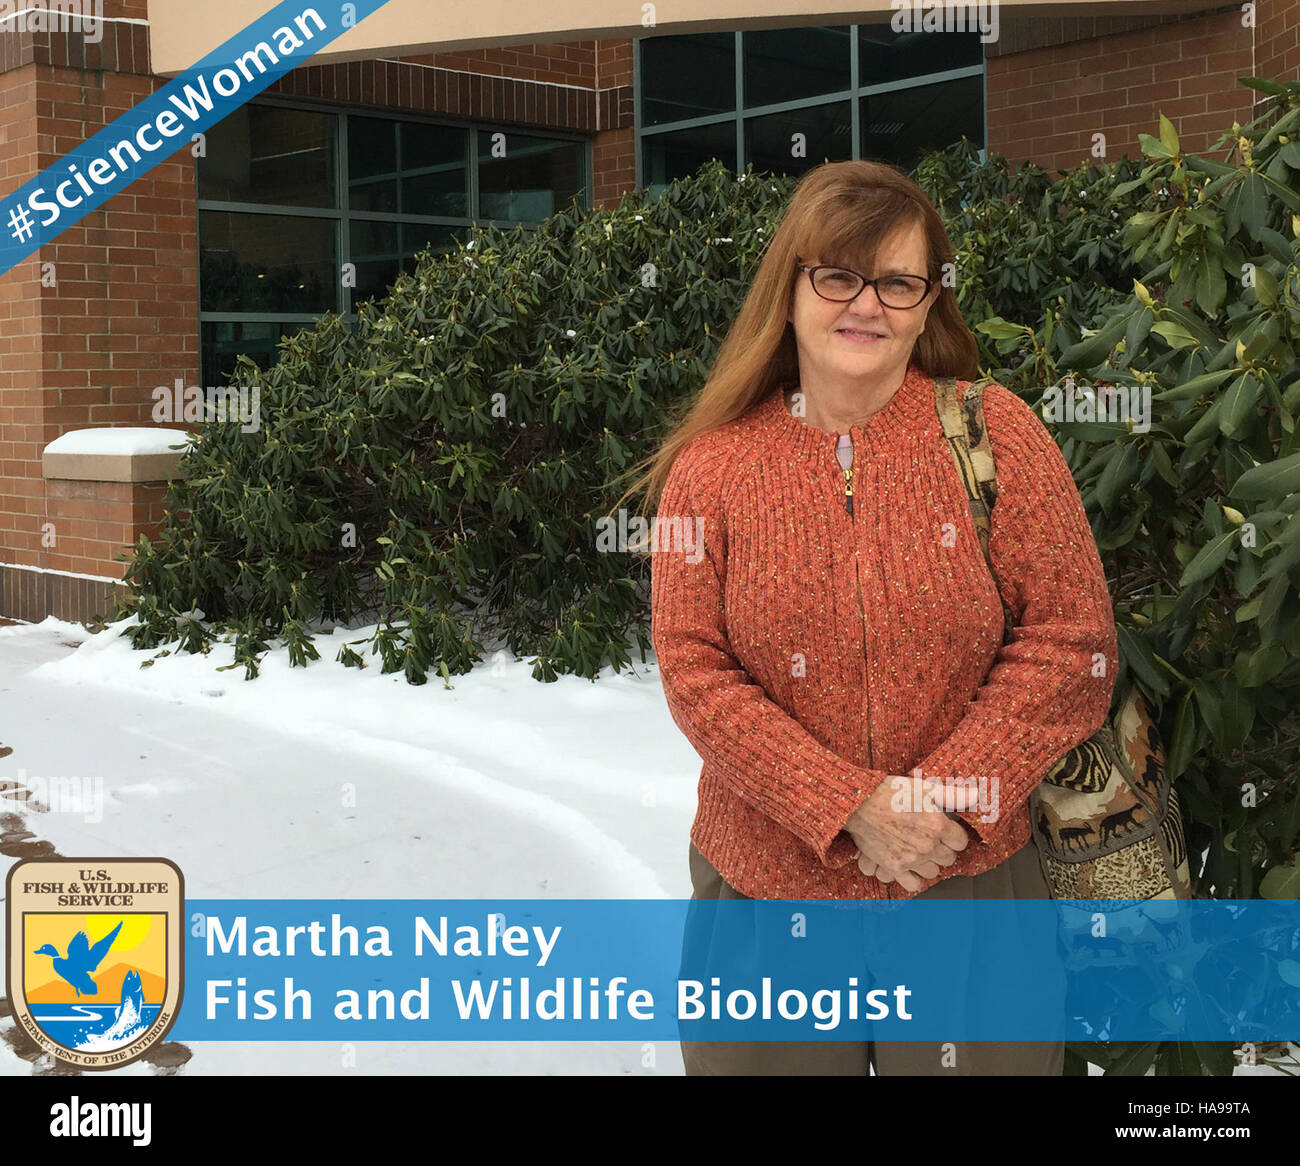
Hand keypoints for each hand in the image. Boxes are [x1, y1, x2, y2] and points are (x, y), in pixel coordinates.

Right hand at [845, 772, 973, 892]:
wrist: (858, 803)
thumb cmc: (889, 792)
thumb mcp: (923, 787)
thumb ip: (952, 795)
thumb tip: (977, 796)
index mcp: (938, 826)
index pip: (960, 842)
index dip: (954, 835)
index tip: (946, 830)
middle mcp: (927, 846)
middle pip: (948, 859)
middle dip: (943, 849)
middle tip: (931, 838)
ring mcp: (911, 859)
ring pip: (933, 872)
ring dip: (929, 863)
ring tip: (919, 851)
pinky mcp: (894, 867)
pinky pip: (913, 884)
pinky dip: (914, 878)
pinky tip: (910, 866)